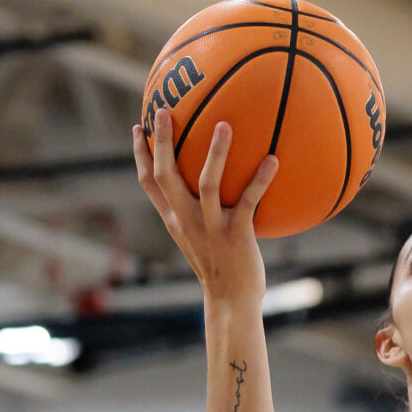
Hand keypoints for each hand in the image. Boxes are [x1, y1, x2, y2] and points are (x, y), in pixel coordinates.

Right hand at [133, 108, 278, 305]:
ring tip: (224, 124)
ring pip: (206, 183)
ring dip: (215, 153)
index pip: (149, 183)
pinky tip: (273, 160)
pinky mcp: (237, 234)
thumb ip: (198, 215)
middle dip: (161, 142)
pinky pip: (249, 200)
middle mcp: (187, 221)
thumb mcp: (201, 240)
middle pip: (166, 175)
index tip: (137, 127)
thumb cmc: (221, 269)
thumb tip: (210, 190)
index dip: (140, 154)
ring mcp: (210, 227)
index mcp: (175, 221)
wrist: (231, 302)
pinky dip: (260, 179)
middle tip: (164, 110)